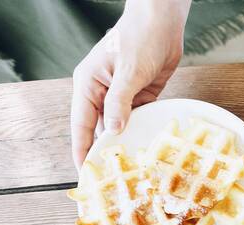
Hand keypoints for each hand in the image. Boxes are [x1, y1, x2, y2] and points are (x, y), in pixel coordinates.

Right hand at [70, 0, 188, 168]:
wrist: (162, 22)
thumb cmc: (139, 38)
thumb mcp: (128, 71)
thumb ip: (120, 102)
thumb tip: (113, 131)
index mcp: (89, 85)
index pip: (81, 125)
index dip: (82, 150)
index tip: (84, 174)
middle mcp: (102, 93)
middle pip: (100, 131)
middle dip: (105, 154)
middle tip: (111, 183)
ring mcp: (122, 96)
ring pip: (120, 128)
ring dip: (126, 146)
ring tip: (131, 175)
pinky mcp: (142, 97)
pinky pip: (139, 121)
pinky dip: (142, 135)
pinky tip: (147, 153)